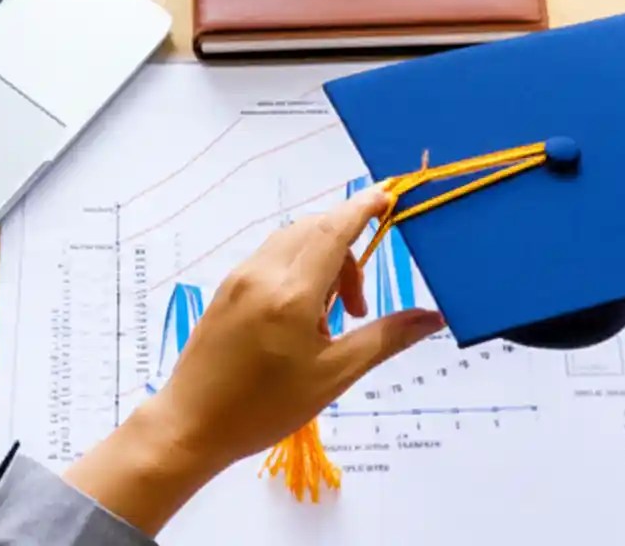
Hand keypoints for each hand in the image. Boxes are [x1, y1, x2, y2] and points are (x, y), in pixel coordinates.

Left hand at [64, 187, 444, 533]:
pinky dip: (297, 269)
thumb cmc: (266, 408)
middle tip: (358, 307)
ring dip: (322, 260)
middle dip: (347, 249)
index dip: (363, 207)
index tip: (388, 196)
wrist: (192, 427)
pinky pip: (270, 259)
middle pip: (314, 230)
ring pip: (291, 242)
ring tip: (329, 319)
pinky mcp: (225, 290)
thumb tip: (432, 318)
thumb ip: (384, 339)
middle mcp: (262, 274)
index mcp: (291, 294)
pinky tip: (300, 318)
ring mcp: (238, 279)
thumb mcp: (333, 376)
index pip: (333, 230)